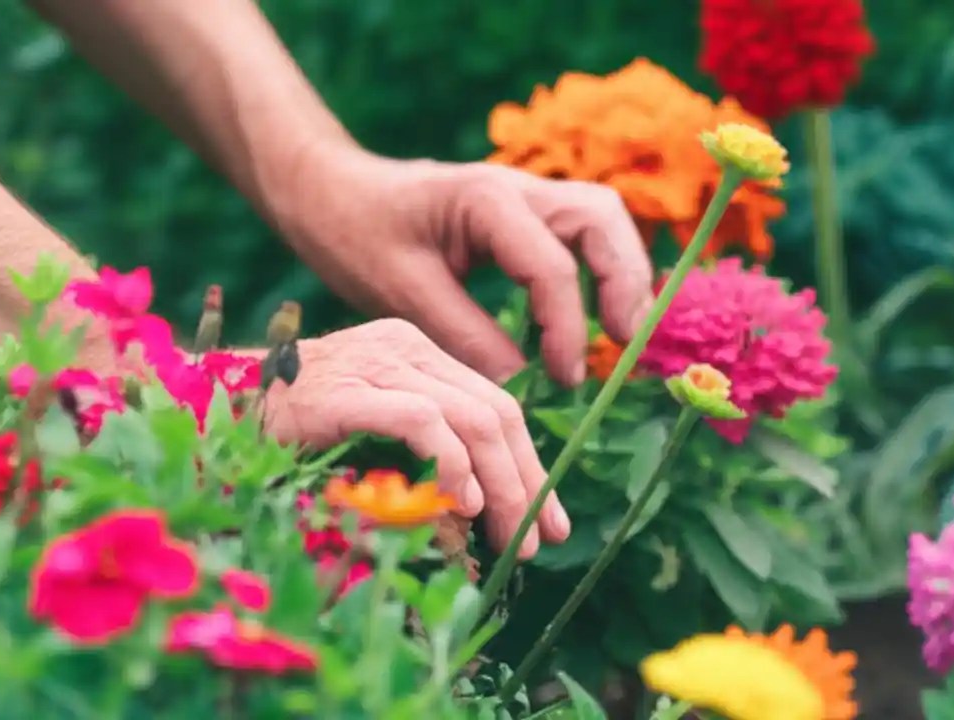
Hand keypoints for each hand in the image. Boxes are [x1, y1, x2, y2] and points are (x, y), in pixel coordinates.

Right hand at [263, 318, 569, 557]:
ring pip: (472, 417)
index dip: (530, 463)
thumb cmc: (286, 430)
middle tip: (541, 537)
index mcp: (414, 352)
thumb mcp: (369, 431)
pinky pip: (422, 420)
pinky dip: (453, 463)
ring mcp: (377, 363)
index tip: (547, 517)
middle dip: (528, 479)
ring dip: (503, 482)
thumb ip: (420, 449)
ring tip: (511, 533)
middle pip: (495, 411)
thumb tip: (477, 506)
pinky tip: (464, 502)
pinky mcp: (350, 388)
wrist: (213, 406)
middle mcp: (404, 347)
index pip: (495, 403)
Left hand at [275, 145, 654, 384]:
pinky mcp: (520, 213)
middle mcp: (516, 187)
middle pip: (602, 219)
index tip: (564, 379)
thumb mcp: (401, 292)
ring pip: (600, 220)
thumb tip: (520, 384)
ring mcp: (523, 195)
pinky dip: (595, 269)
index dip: (567, 329)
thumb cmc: (355, 234)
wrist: (331, 194)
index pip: (552, 265)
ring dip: (620, 272)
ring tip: (620, 333)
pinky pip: (577, 233)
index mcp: (485, 199)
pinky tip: (590, 315)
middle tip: (622, 343)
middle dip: (623, 281)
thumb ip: (463, 335)